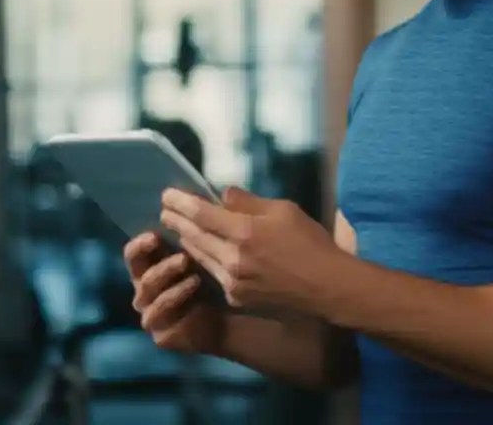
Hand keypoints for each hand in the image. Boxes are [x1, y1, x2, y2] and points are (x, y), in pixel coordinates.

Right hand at [123, 232, 225, 353]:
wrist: (220, 321)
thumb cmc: (202, 284)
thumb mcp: (193, 259)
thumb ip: (183, 239)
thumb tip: (185, 209)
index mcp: (145, 272)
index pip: (131, 256)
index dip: (139, 245)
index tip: (154, 236)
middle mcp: (142, 294)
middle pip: (143, 278)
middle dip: (164, 267)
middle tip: (185, 258)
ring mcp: (149, 317)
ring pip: (153, 298)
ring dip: (174, 285)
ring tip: (195, 277)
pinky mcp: (160, 336)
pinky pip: (163, 318)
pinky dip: (178, 302)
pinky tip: (195, 294)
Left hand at [161, 187, 346, 314]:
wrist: (328, 288)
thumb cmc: (310, 243)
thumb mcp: (284, 210)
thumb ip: (249, 202)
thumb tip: (222, 195)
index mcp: (245, 232)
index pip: (201, 214)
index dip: (181, 203)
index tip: (167, 194)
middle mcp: (233, 258)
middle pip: (195, 236)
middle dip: (177, 221)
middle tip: (164, 211)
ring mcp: (233, 282)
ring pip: (201, 256)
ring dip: (187, 241)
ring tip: (178, 229)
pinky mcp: (236, 298)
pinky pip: (214, 274)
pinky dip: (205, 259)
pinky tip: (202, 252)